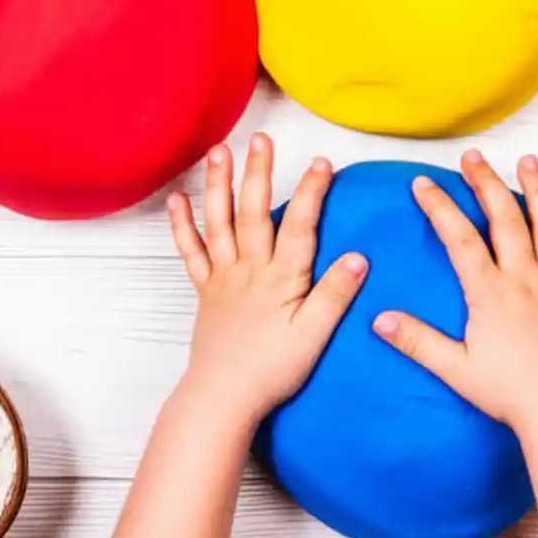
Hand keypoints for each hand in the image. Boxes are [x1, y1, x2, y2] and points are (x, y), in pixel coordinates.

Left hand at [167, 134, 367, 425]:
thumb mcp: (314, 336)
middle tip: (262, 139)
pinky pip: (192, 252)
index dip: (313, 193)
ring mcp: (224, 279)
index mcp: (282, 280)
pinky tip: (177, 200)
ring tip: (219, 152)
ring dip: (219, 185)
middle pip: (255, 213)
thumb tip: (360, 257)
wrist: (222, 398)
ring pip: (220, 223)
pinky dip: (182, 225)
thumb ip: (335, 295)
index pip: (301, 227)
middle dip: (260, 173)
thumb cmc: (272, 370)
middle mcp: (250, 271)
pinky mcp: (206, 292)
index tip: (323, 162)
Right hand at [373, 150, 537, 430]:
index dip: (440, 207)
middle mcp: (525, 279)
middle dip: (485, 184)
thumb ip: (417, 341)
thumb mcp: (456, 369)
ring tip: (526, 160)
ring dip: (536, 188)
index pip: (460, 239)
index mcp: (491, 294)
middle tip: (472, 158)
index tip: (423, 184)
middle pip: (504, 219)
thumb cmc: (511, 394)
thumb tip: (379, 319)